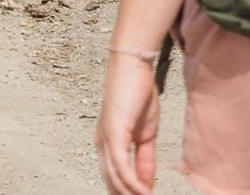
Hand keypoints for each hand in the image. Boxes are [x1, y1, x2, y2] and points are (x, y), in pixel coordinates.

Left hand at [96, 47, 162, 194]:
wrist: (133, 68)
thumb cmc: (138, 96)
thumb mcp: (146, 134)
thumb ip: (145, 160)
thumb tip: (147, 183)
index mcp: (109, 144)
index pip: (114, 177)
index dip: (128, 192)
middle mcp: (103, 143)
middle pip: (111, 181)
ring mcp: (106, 138)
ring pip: (114, 177)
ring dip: (129, 193)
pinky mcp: (113, 132)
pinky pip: (120, 164)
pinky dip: (132, 182)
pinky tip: (142, 192)